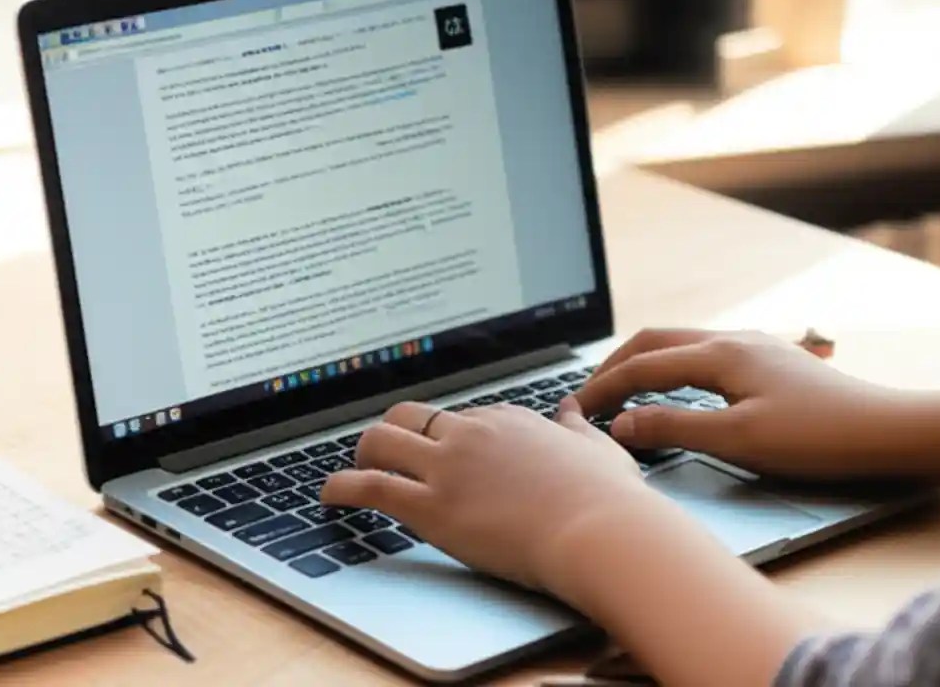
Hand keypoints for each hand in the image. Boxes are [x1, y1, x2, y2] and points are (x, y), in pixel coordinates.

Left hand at [321, 401, 653, 603]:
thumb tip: (569, 408)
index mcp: (509, 419)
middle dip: (393, 433)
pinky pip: (370, 485)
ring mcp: (449, 467)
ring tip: (353, 469)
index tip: (441, 453)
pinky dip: (340, 487)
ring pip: (380, 440)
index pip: (461, 417)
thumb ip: (577, 427)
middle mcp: (473, 433)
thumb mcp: (600, 448)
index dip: (446, 438)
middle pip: (410, 416)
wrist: (602, 532)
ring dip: (361, 454)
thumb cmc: (611, 500)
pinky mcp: (432, 506)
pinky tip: (328, 494)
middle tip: (385, 453)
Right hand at [574, 329, 904, 479]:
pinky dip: (671, 367)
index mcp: (719, 354)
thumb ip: (672, 428)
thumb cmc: (817, 437)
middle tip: (587, 396)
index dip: (601, 390)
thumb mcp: (737, 439)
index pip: (640, 367)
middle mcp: (732, 339)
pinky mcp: (769, 360)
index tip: (573, 413)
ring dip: (642, 364)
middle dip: (613, 367)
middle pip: (652, 341)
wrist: (886, 430)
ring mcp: (753, 345)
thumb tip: (620, 426)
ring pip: (678, 344)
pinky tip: (675, 386)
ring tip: (620, 392)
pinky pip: (702, 352)